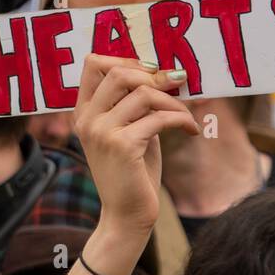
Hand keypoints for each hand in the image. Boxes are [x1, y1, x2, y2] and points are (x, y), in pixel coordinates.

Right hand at [53, 54, 198, 274]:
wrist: (126, 215)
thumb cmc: (132, 171)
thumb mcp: (129, 130)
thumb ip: (135, 104)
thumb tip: (162, 71)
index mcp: (84, 112)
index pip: (93, 64)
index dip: (126, 59)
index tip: (152, 70)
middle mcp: (87, 119)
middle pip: (119, 72)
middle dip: (154, 75)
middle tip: (177, 83)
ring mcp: (102, 132)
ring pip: (144, 94)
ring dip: (173, 102)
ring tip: (185, 116)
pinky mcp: (122, 145)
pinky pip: (159, 118)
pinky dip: (181, 119)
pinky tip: (191, 129)